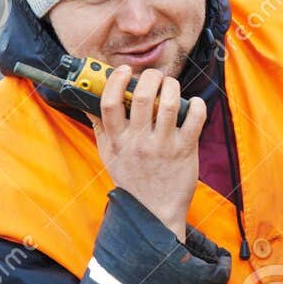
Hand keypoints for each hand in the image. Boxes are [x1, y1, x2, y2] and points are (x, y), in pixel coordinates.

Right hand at [91, 65, 206, 241]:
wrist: (154, 212)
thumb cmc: (132, 180)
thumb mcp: (109, 156)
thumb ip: (100, 128)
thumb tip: (86, 101)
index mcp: (118, 140)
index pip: (109, 103)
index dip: (116, 81)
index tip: (124, 70)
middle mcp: (139, 141)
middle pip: (141, 96)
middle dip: (149, 77)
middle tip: (154, 76)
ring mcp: (163, 145)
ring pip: (168, 103)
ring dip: (171, 86)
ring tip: (171, 85)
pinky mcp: (185, 150)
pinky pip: (194, 119)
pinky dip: (196, 105)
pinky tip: (193, 103)